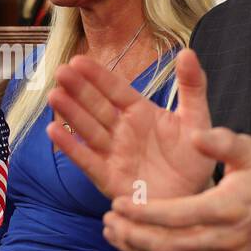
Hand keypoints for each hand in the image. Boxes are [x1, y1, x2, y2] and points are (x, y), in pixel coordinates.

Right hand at [47, 49, 216, 202]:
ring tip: (55, 95)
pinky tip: (53, 131)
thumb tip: (187, 51)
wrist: (193, 199)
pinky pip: (87, 160)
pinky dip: (70, 147)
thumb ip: (192, 87)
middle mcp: (122, 130)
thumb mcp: (196, 119)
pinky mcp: (109, 178)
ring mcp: (113, 154)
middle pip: (97, 106)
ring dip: (71, 113)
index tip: (79, 60)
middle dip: (79, 89)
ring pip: (88, 129)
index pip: (116, 90)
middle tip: (61, 71)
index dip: (98, 76)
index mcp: (140, 113)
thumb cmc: (193, 159)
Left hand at [104, 127, 250, 250]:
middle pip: (168, 247)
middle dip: (132, 235)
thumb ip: (223, 141)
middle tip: (107, 221)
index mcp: (228, 209)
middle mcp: (225, 241)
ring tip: (113, 234)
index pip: (177, 216)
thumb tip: (196, 135)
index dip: (143, 212)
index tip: (117, 203)